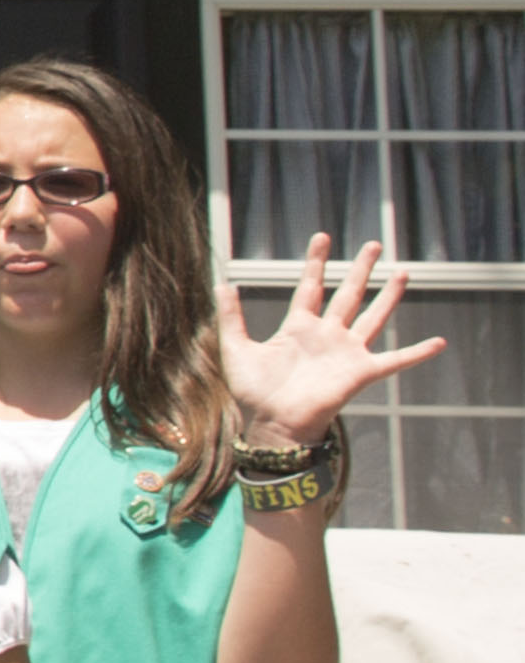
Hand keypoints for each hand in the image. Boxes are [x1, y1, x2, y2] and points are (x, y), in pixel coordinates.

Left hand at [219, 237, 439, 445]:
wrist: (271, 425)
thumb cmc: (254, 394)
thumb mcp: (237, 350)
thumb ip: (231, 318)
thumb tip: (222, 284)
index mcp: (298, 328)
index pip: (310, 287)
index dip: (316, 263)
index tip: (322, 237)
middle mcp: (327, 335)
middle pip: (348, 295)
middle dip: (360, 270)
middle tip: (374, 245)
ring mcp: (346, 352)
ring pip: (373, 316)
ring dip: (388, 296)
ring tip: (402, 273)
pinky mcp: (361, 372)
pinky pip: (396, 360)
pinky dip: (418, 352)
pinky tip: (440, 342)